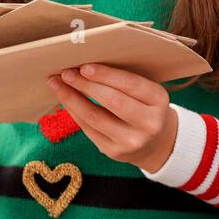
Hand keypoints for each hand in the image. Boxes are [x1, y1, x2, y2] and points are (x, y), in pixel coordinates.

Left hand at [47, 63, 175, 171]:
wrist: (155, 143)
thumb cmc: (146, 108)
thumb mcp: (148, 94)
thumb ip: (126, 82)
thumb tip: (88, 67)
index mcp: (160, 101)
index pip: (131, 85)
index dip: (106, 75)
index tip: (85, 67)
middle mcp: (149, 123)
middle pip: (113, 101)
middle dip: (86, 85)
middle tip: (67, 73)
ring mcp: (131, 140)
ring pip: (95, 116)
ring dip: (72, 98)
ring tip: (58, 84)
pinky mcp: (113, 151)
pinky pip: (88, 128)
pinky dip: (74, 112)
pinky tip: (65, 100)